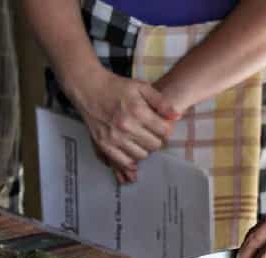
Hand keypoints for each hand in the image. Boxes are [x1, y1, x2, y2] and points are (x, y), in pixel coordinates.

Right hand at [69, 68, 178, 183]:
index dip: (166, 129)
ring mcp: (114, 137)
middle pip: (155, 145)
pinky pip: (125, 161)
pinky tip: (131, 149)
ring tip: (140, 138)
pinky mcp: (104, 145)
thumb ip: (161, 102)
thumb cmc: (117, 87)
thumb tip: (177, 116)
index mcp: (138, 111)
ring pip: (142, 155)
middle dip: (156, 139)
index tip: (161, 125)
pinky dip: (131, 159)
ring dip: (144, 148)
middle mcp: (126, 126)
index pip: (164, 131)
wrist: (89, 88)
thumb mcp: (142, 87)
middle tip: (150, 132)